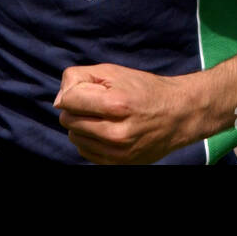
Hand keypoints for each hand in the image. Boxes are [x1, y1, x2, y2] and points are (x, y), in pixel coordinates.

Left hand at [53, 63, 198, 163]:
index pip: (68, 101)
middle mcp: (116, 133)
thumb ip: (79, 78)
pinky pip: (86, 152)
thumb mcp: (113, 71)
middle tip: (96, 103)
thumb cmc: (143, 89)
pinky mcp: (120, 164)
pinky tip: (104, 130)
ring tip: (102, 116)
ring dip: (81, 125)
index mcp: (116, 105)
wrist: (178, 115)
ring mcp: (118, 153)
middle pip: (68, 121)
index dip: (73, 92)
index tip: (87, 89)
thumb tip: (58, 101)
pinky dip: (89, 140)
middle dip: (76, 109)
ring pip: (75, 138)